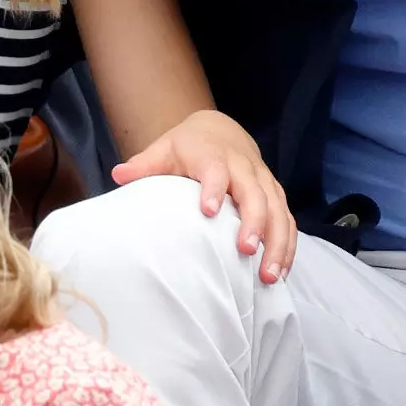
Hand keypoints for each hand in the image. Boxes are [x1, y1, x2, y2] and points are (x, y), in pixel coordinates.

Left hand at [112, 111, 295, 282]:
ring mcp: (263, 182)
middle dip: (254, 222)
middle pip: (254, 193)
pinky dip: (287, 246)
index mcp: (213, 156)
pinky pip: (288, 220)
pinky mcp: (275, 195)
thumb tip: (118, 174)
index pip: (215, 170)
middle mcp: (243, 167)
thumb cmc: (188, 146)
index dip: (213, 188)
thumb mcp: (164, 149)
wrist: (221, 131)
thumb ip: (144, 164)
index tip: (207, 211)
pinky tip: (281, 272)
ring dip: (276, 242)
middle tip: (246, 251)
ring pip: (278, 210)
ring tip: (269, 275)